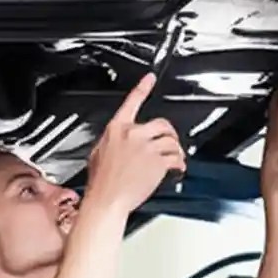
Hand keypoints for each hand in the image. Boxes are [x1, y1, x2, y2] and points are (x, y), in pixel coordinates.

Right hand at [84, 73, 186, 214]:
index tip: (150, 78)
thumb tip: (118, 141)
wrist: (107, 200)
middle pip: (161, 123)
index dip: (143, 88)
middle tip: (171, 142)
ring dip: (176, 151)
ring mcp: (147, 147)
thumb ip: (112, 142)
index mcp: (116, 129)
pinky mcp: (158, 162)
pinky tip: (177, 169)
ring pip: (171, 141)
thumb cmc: (101, 183)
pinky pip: (176, 158)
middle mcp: (133, 134)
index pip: (131, 102)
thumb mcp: (98, 154)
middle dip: (169, 133)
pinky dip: (179, 164)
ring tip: (176, 159)